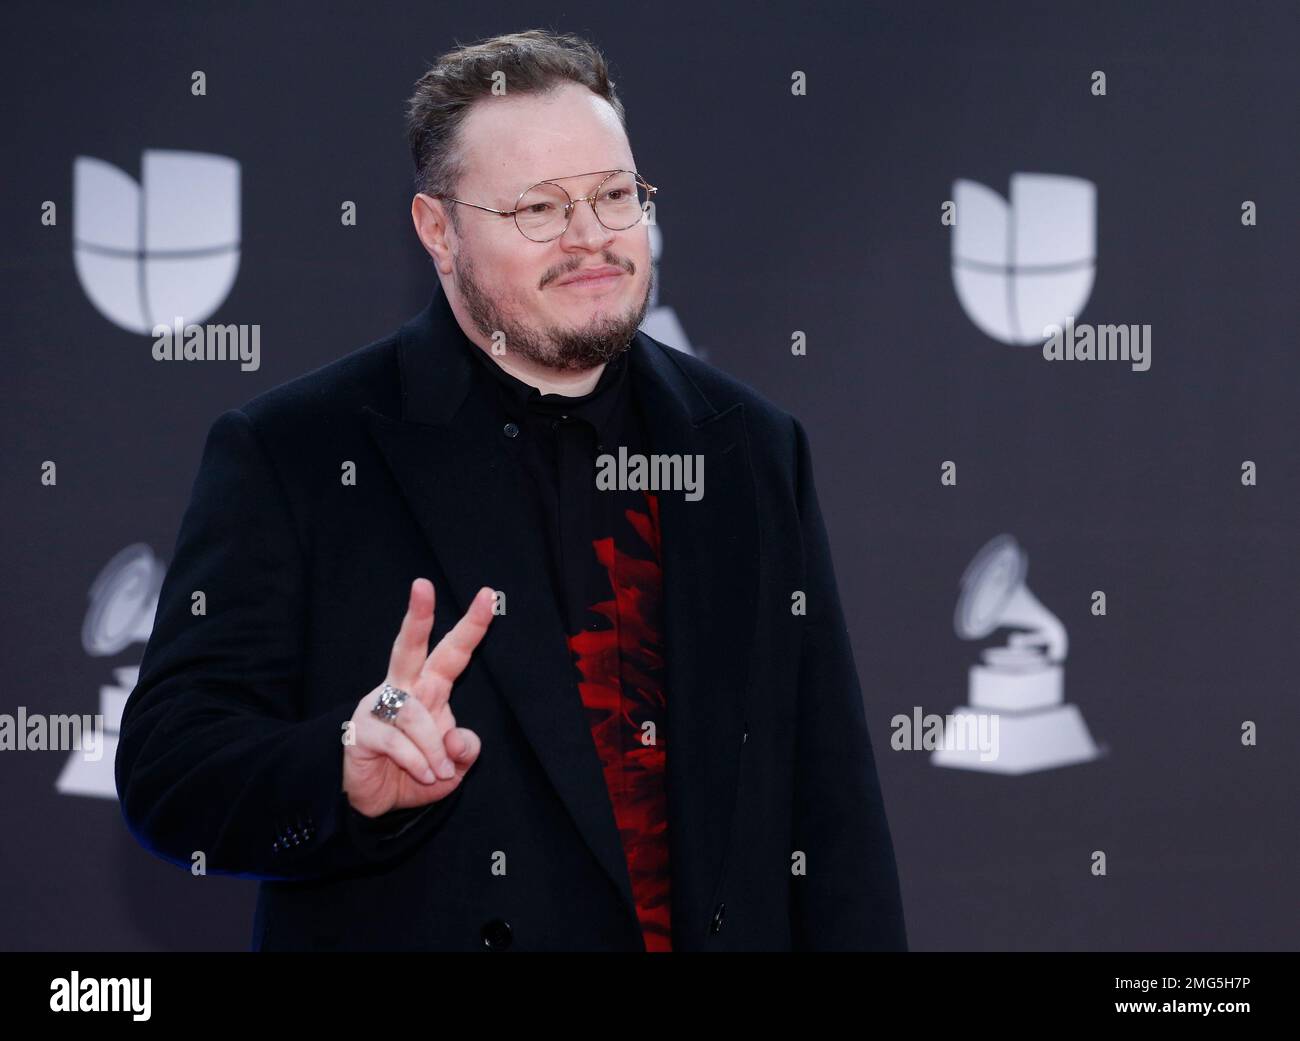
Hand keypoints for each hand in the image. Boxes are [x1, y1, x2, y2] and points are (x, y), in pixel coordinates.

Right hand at [343, 578, 491, 817]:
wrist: (378, 802)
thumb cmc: (419, 773)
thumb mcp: (455, 766)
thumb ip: (465, 750)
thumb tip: (457, 739)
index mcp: (431, 688)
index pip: (453, 651)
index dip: (472, 625)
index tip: (489, 595)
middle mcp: (404, 689)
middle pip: (410, 646)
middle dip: (417, 616)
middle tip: (423, 584)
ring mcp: (379, 707)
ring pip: (415, 714)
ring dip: (433, 748)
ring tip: (439, 772)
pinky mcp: (361, 730)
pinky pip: (398, 742)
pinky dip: (418, 762)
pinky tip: (424, 774)